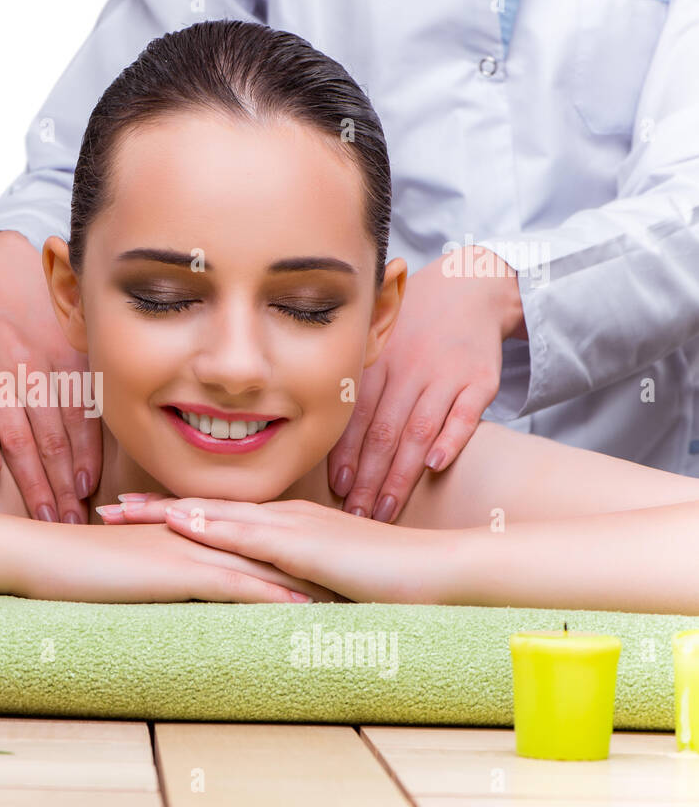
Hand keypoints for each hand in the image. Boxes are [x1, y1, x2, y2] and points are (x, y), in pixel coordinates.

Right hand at [0, 230, 101, 524]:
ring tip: (43, 516)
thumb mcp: (80, 336)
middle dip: (63, 486)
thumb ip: (95, 380)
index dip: (87, 458)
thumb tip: (123, 427)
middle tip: (71, 523)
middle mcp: (36, 371)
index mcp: (69, 362)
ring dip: (31, 480)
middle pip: (52, 439)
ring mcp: (0, 378)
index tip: (93, 493)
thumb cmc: (47, 314)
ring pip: (18, 436)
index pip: (81, 420)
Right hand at [21, 520, 335, 603]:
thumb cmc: (73, 566)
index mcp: (186, 533)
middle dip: (310, 565)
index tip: (324, 570)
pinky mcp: (179, 570)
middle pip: (267, 549)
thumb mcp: (125, 569)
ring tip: (348, 597)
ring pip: (262, 564)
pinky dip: (272, 595)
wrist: (41, 555)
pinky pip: (236, 584)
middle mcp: (196, 536)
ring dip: (305, 580)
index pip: (248, 542)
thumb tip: (170, 588)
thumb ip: (153, 571)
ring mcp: (190, 550)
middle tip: (352, 580)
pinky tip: (302, 609)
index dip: (288, 556)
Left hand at [104, 496, 445, 604]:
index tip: (135, 516)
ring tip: (121, 510)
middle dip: (152, 508)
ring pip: (215, 513)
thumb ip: (298, 585)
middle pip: (204, 509)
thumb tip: (272, 604)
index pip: (219, 518)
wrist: (438, 572)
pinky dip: (209, 527)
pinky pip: (247, 533)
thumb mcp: (331, 582)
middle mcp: (282, 517)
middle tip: (105, 508)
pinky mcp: (304, 543)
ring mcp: (292, 525)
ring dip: (165, 511)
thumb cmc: (390, 582)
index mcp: (286, 526)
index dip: (175, 516)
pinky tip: (178, 525)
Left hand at [330, 248, 524, 522]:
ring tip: (385, 509)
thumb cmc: (412, 333)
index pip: (355, 420)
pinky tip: (435, 467)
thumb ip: (358, 394)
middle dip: (367, 479)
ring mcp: (444, 375)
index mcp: (375, 368)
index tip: (336, 491)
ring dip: (400, 474)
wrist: (467, 289)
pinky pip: (464, 414)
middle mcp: (406, 371)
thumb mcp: (378, 351)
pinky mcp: (481, 380)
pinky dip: (450, 440)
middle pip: (383, 432)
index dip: (344, 456)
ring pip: (418, 430)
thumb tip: (326, 450)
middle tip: (356, 517)